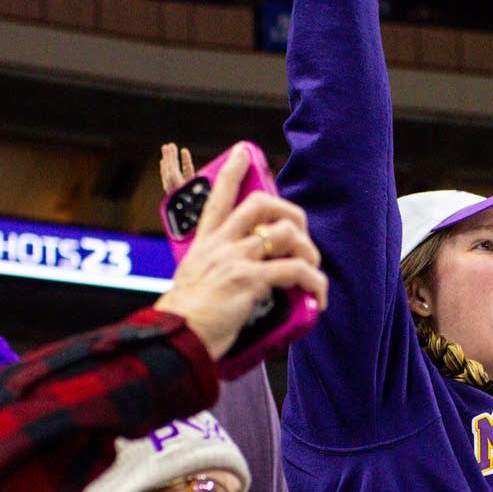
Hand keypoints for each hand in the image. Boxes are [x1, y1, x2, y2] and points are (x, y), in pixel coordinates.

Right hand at [154, 143, 328, 361]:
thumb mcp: (193, 283)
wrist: (174, 338)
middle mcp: (220, 245)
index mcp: (204, 244)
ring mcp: (236, 259)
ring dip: (309, 251)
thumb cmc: (186, 319)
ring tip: (312, 271)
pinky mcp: (250, 280)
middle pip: (261, 205)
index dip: (233, 172)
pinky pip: (295, 270)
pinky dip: (315, 281)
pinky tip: (317, 296)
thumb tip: (248, 282)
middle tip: (302, 232)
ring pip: (286, 233)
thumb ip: (215, 272)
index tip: (244, 152)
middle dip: (291, 212)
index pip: (216, 198)